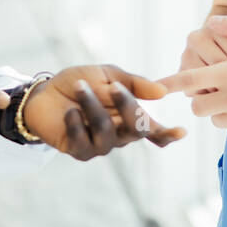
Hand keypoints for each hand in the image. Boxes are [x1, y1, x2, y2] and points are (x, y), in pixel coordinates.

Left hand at [20, 65, 186, 159]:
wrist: (44, 92)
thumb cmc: (79, 83)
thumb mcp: (107, 75)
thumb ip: (134, 84)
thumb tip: (162, 92)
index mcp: (130, 116)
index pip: (154, 130)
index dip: (168, 134)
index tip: (182, 131)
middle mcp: (120, 134)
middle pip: (137, 129)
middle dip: (128, 107)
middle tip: (114, 87)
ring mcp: (101, 145)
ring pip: (108, 132)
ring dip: (93, 107)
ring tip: (80, 88)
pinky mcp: (80, 151)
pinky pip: (84, 141)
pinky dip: (76, 122)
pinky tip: (69, 112)